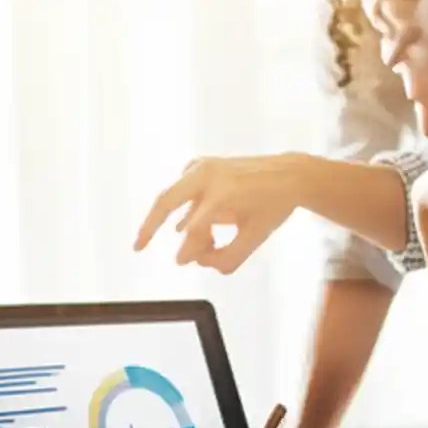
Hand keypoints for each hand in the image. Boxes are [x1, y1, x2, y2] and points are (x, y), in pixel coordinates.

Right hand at [134, 155, 304, 273]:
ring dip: (182, 223)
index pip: (192, 230)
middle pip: (166, 201)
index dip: (187, 250)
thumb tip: (195, 261)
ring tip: (207, 241)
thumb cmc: (272, 207)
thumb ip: (226, 257)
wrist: (289, 174)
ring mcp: (204, 166)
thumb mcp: (254, 238)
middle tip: (138, 247)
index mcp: (223, 195)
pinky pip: (183, 189)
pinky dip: (184, 207)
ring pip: (175, 197)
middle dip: (149, 226)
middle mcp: (209, 176)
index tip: (182, 262)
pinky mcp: (203, 165)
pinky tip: (187, 224)